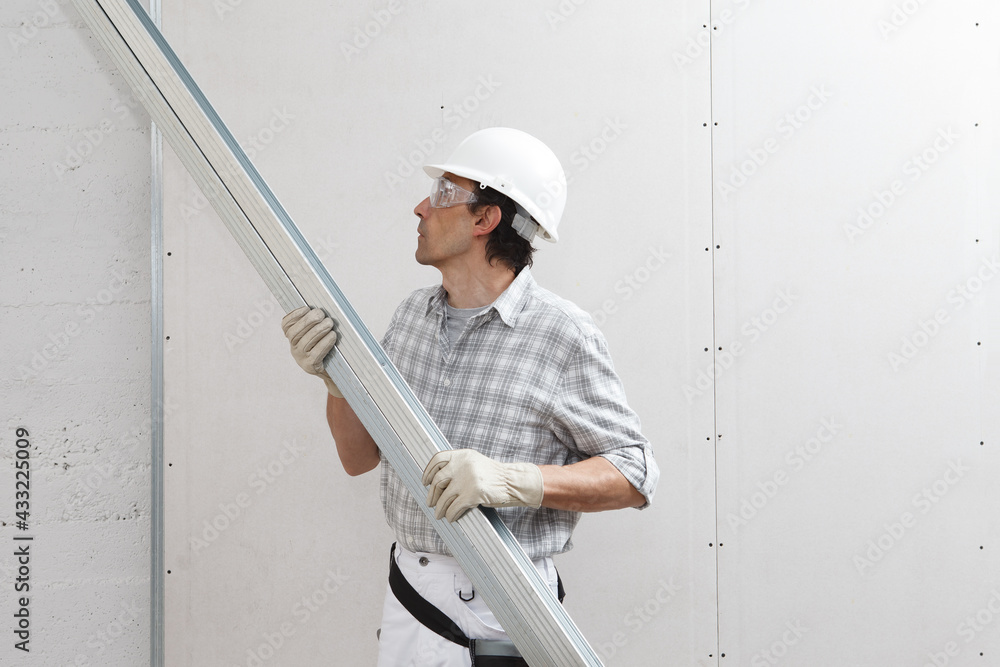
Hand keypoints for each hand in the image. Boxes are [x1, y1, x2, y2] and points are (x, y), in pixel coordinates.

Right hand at [281, 306, 341, 396]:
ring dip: (318, 330)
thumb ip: (316, 322)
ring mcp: (301, 358)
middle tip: (321, 313)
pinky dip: (324, 343)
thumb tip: (322, 308)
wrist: (332, 370)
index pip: (286, 325)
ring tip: (329, 323)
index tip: (306, 308)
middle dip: (308, 321)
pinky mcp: (310, 366)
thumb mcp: (318, 333)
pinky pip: (316, 353)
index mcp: (293, 337)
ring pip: (305, 342)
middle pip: (295, 333)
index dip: (294, 315)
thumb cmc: (325, 347)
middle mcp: (294, 348)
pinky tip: (332, 335)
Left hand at [421, 449, 542, 521]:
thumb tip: (436, 481)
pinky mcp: (473, 494)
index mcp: (463, 455)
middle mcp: (463, 465)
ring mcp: (468, 480)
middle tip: (430, 503)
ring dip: (440, 508)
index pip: (437, 459)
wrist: (513, 482)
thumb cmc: (493, 475)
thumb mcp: (474, 463)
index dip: (428, 472)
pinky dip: (450, 515)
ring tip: (439, 514)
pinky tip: (451, 517)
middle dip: (432, 494)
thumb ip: (458, 466)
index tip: (425, 482)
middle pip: (438, 480)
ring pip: (444, 497)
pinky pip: (454, 508)